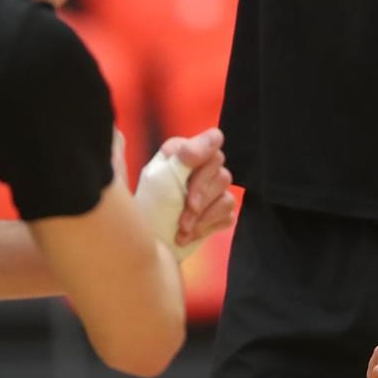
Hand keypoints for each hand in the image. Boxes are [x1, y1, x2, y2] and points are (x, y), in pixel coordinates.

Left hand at [157, 128, 235, 246]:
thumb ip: (186, 155)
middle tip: (183, 215)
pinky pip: (228, 215)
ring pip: (227, 197)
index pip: (213, 140)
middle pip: (221, 174)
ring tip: (182, 229)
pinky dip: (207, 227)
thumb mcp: (161, 177)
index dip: (206, 153)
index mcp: (185, 152)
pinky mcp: (219, 213)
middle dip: (201, 197)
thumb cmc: (149, 207)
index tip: (189, 171)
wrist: (150, 242)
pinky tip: (190, 234)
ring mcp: (213, 191)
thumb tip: (216, 135)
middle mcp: (202, 168)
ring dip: (202, 217)